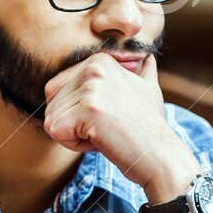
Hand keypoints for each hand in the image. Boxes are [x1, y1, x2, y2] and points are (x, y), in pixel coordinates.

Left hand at [42, 52, 198, 196]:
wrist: (161, 154)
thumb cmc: (151, 127)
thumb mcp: (147, 88)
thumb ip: (141, 69)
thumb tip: (146, 57)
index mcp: (99, 60)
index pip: (57, 88)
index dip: (77, 111)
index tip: (106, 117)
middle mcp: (94, 68)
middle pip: (52, 103)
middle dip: (72, 124)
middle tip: (104, 128)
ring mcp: (91, 88)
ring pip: (52, 118)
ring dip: (73, 135)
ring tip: (104, 134)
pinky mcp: (86, 110)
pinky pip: (55, 132)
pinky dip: (74, 144)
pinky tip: (100, 141)